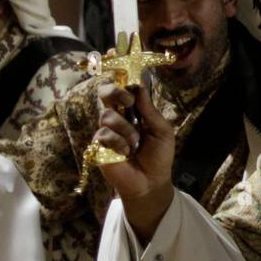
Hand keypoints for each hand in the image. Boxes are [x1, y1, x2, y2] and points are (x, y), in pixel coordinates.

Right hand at [94, 81, 174, 240]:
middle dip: (113, 91)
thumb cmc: (159, 155)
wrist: (152, 181)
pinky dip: (117, 141)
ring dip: (124, 127)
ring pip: (106, 115)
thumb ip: (150, 111)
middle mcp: (118, 117)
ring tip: (135, 142)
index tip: (127, 78)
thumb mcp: (162, 131)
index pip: (122, 88)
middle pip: (105, 93)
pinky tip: (125, 152)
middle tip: (127, 100)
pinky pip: (103, 134)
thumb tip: (139, 87)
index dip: (121, 80)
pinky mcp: (99, 146)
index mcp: (134, 110)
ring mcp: (107, 131)